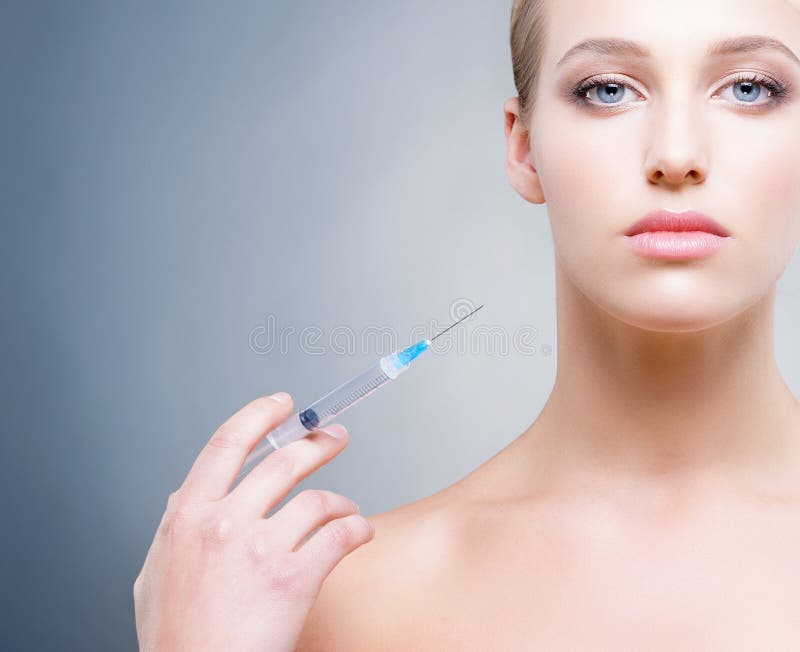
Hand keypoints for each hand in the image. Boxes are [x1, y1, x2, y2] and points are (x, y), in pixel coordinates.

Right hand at [133, 392, 374, 651]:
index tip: (282, 405)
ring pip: (317, 499)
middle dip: (317, 442)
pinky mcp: (294, 578)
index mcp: (187, 515)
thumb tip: (183, 494)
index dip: (259, 416)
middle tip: (334, 436)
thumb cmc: (178, 636)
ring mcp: (260, 549)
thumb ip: (174, 527)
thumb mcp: (156, 573)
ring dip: (339, 499)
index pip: (227, 444)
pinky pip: (340, 535)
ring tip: (345, 506)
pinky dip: (357, 529)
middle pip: (283, 462)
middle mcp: (223, 523)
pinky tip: (360, 532)